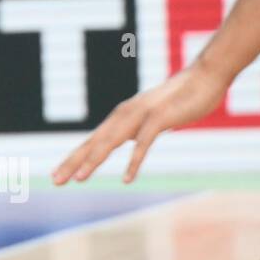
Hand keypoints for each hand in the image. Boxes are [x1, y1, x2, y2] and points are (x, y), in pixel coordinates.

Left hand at [51, 61, 229, 185]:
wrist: (205, 79)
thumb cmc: (180, 100)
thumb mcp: (153, 119)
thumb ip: (140, 129)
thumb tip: (133, 139)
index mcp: (121, 118)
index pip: (92, 142)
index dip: (74, 159)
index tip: (57, 176)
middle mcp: (125, 115)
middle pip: (94, 143)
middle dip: (73, 163)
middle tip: (55, 181)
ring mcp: (141, 115)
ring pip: (111, 142)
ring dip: (93, 161)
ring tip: (79, 179)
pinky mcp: (159, 118)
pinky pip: (143, 143)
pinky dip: (134, 161)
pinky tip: (126, 179)